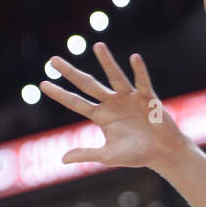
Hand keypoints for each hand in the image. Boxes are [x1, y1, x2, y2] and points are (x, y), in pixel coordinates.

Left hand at [39, 42, 185, 171]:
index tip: (43, 84)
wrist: (162, 153)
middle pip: (88, 85)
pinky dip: (139, 71)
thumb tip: (62, 159)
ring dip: (107, 62)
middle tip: (52, 60)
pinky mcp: (147, 98)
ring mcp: (129, 98)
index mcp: (101, 116)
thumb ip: (86, 154)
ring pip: (115, 77)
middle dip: (70, 73)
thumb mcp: (108, 156)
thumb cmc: (136, 154)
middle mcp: (112, 103)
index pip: (76, 102)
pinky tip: (134, 58)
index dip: (60, 94)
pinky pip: (142, 82)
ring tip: (98, 46)